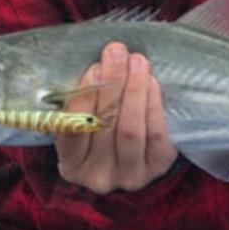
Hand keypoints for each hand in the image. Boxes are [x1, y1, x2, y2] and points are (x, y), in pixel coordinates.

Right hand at [54, 42, 177, 193]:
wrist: (130, 149)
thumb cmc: (99, 122)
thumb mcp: (81, 117)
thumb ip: (80, 98)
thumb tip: (93, 63)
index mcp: (71, 165)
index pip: (73, 131)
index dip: (83, 98)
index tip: (93, 67)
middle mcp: (98, 177)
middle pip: (104, 125)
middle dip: (111, 84)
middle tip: (116, 52)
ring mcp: (129, 176)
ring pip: (131, 130)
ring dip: (134, 90)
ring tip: (136, 61)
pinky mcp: (157, 168)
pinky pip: (156, 136)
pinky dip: (153, 105)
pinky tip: (151, 82)